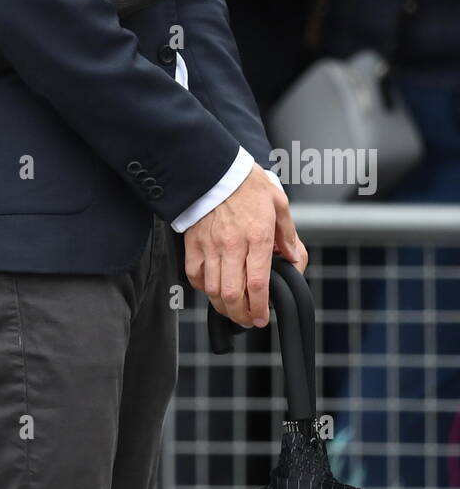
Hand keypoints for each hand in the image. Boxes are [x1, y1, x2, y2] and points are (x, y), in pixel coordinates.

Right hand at [184, 163, 307, 327]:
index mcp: (258, 235)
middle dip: (242, 315)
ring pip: (213, 290)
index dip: (260, 308)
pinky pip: (194, 275)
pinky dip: (203, 289)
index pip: (258, 284)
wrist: (214, 167)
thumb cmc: (247, 183)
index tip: (263, 318)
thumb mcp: (278, 204)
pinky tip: (212, 290)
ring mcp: (210, 245)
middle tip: (249, 320)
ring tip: (233, 311)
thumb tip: (294, 260)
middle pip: (233, 294)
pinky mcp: (193, 243)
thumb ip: (288, 235)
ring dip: (224, 307)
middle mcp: (233, 244)